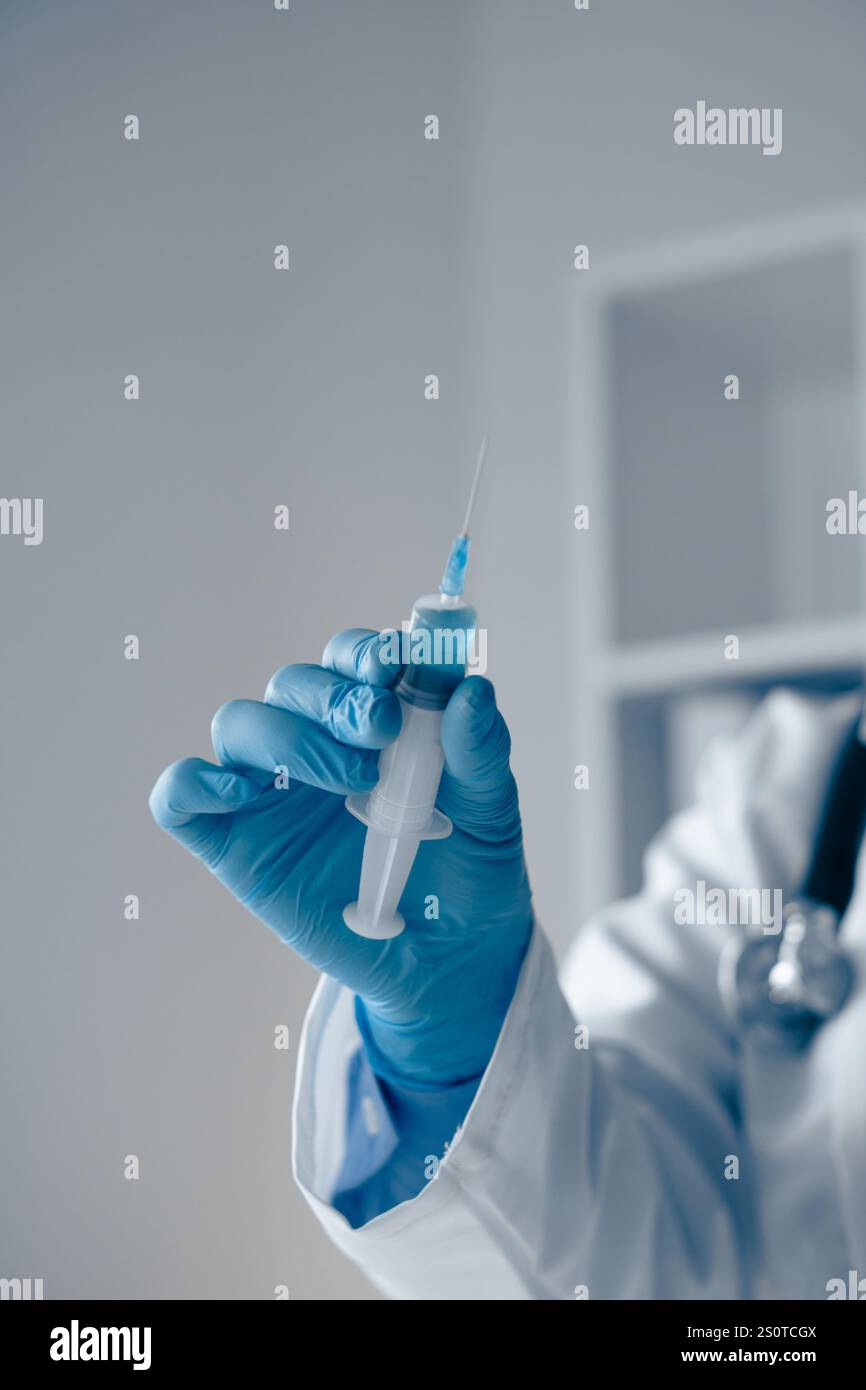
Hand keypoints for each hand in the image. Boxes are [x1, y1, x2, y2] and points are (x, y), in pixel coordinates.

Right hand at [149, 629, 532, 1087]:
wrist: (451, 961)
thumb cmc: (469, 870)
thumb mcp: (491, 810)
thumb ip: (480, 750)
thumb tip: (473, 689)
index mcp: (373, 720)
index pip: (350, 659)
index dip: (362, 653)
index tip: (392, 669)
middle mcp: (314, 743)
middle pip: (291, 684)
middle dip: (332, 696)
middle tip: (379, 730)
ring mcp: (269, 793)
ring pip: (239, 725)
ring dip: (286, 735)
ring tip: (350, 780)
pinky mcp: (234, 844)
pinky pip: (179, 797)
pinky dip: (194, 783)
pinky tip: (236, 792)